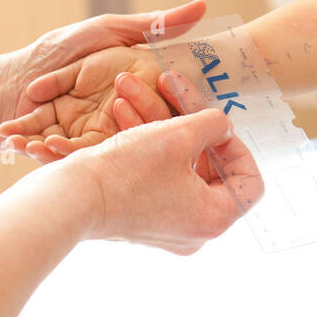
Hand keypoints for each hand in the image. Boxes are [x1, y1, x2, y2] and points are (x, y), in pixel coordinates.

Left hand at [0, 0, 204, 162]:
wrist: (11, 76)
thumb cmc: (60, 47)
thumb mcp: (109, 30)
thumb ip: (156, 25)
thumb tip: (204, 4)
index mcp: (128, 95)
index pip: (149, 110)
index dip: (143, 112)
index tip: (122, 103)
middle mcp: (111, 120)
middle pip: (120, 136)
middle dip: (101, 136)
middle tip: (82, 128)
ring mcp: (85, 138)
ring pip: (87, 150)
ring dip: (60, 148)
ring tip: (42, 141)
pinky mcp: (59, 150)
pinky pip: (55, 156)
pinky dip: (37, 150)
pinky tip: (22, 143)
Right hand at [76, 106, 262, 254]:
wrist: (67, 198)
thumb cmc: (126, 171)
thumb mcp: (180, 134)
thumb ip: (214, 124)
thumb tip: (223, 128)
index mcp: (214, 219)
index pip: (249, 181)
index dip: (236, 145)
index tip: (213, 123)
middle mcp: (193, 229)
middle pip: (209, 166)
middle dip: (186, 120)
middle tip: (171, 88)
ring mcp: (165, 223)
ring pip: (176, 162)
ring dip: (158, 121)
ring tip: (134, 88)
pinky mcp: (139, 214)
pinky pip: (155, 172)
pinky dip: (145, 141)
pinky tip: (124, 109)